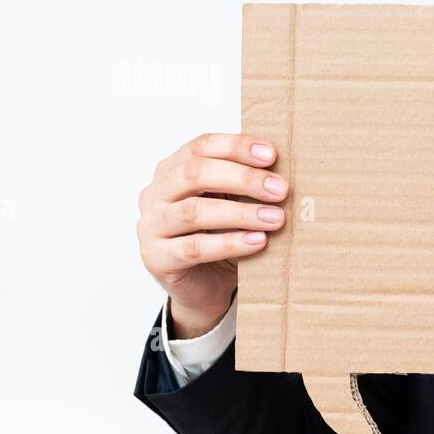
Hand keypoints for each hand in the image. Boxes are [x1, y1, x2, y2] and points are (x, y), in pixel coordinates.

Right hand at [137, 133, 287, 338]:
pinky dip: (229, 243)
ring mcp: (151, 226)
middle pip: (195, 174)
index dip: (236, 147)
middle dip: (243, 179)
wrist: (205, 286)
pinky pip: (194, 248)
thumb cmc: (221, 236)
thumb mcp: (232, 203)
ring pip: (195, 212)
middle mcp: (155, 194)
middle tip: (280, 189)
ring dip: (241, 213)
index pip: (201, 147)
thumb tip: (282, 171)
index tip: (272, 155)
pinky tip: (257, 241)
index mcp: (171, 170)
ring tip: (276, 218)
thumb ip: (245, 185)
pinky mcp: (156, 258)